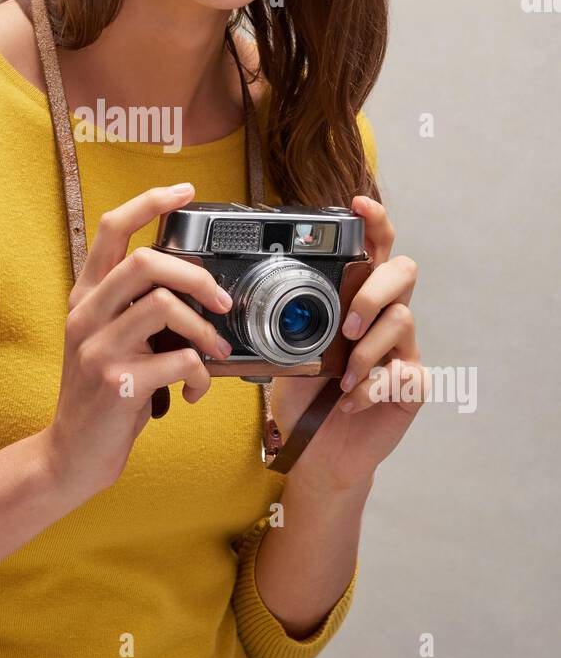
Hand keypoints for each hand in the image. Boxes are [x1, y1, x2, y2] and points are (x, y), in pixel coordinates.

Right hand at [42, 182, 232, 496]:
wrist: (70, 456)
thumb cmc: (101, 396)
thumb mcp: (107, 342)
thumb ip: (134, 311)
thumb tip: (195, 289)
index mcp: (85, 298)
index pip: (111, 230)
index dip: (149, 202)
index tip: (185, 191)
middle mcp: (85, 316)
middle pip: (144, 261)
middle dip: (196, 275)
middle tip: (221, 301)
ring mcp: (97, 349)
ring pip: (164, 306)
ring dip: (204, 329)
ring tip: (214, 351)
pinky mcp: (117, 383)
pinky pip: (178, 360)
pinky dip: (201, 375)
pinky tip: (194, 391)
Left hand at [266, 195, 427, 494]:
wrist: (318, 454)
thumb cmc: (305, 396)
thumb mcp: (284, 351)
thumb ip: (282, 320)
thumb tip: (245, 293)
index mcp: (355, 299)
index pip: (374, 249)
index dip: (373, 222)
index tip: (358, 204)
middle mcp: (384, 317)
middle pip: (404, 272)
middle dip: (374, 291)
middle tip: (349, 326)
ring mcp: (403, 349)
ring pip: (403, 321)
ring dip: (368, 350)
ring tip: (343, 377)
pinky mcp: (412, 385)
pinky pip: (405, 373)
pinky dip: (373, 387)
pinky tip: (351, 401)